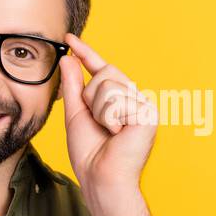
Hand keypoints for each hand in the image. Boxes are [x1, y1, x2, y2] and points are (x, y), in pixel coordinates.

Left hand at [58, 34, 157, 201]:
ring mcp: (143, 105)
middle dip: (90, 97)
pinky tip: (118, 134)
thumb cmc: (89, 152)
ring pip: (109, 85)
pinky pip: (117, 100)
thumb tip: (67, 58)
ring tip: (109, 131)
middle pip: (105, 73)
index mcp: (118, 100)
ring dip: (99, 110)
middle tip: (98, 123)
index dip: (85, 53)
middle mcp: (133, 99)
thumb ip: (72, 87)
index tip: (68, 38)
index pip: (101, 70)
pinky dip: (109, 119)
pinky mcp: (148, 113)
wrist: (101, 177)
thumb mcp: (75, 114)